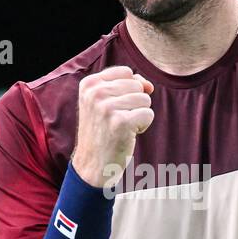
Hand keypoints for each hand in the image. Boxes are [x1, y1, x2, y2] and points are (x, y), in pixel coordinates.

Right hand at [71, 66, 154, 189]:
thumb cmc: (102, 132)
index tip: (112, 108)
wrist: (92, 165)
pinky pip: (148, 114)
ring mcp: (107, 107)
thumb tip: (148, 85)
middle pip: (137, 85)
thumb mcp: (105, 102)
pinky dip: (142, 126)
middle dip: (134, 104)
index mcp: (89, 84)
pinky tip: (127, 135)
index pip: (126, 73)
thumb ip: (126, 85)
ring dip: (138, 115)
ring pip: (145, 99)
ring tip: (121, 128)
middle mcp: (95, 93)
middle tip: (116, 121)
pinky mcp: (121, 122)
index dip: (128, 90)